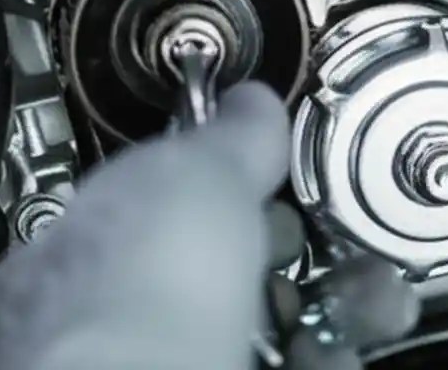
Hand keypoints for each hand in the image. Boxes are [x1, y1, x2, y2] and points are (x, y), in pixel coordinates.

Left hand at [0, 83, 358, 369]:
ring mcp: (179, 363)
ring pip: (276, 318)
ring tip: (370, 288)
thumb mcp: (193, 174)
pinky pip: (304, 360)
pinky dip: (337, 347)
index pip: (150, 199)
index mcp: (77, 258)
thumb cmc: (143, 293)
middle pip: (228, 264)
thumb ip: (226, 138)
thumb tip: (252, 103)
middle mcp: (119, 325)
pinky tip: (352, 334)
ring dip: (339, 293)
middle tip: (331, 229)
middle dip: (297, 242)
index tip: (269, 162)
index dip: (217, 176)